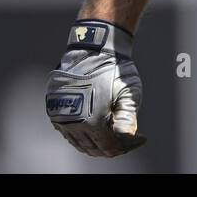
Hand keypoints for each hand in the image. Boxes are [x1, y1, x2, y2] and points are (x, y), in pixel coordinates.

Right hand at [45, 20, 146, 157]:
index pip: (110, 147)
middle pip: (94, 148)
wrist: (93, 48)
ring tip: (114, 134)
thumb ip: (128, 117)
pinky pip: (68, 131)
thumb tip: (127, 137)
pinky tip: (96, 128)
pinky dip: (82, 133)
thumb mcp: (128, 92)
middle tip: (129, 138)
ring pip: (79, 142)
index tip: (143, 137)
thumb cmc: (115, 69)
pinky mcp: (54, 109)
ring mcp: (60, 117)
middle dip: (114, 146)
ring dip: (97, 142)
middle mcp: (73, 123)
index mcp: (92, 122)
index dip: (128, 146)